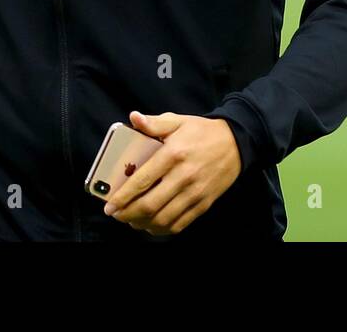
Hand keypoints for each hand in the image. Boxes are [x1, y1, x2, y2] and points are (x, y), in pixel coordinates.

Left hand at [102, 110, 241, 235]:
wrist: (237, 143)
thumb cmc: (202, 132)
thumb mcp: (178, 121)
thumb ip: (154, 123)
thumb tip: (133, 117)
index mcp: (174, 154)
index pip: (142, 181)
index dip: (123, 196)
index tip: (109, 205)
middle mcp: (184, 176)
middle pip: (150, 204)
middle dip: (128, 214)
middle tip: (116, 215)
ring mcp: (195, 193)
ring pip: (163, 218)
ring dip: (143, 223)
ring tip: (131, 220)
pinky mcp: (204, 204)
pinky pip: (179, 224)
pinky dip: (162, 229)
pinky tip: (151, 225)